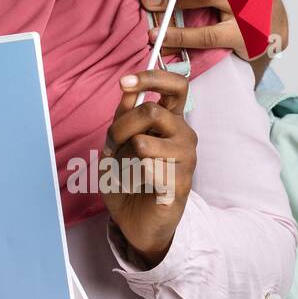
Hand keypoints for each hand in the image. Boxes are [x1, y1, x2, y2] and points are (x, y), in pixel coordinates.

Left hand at [100, 69, 195, 266]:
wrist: (134, 222)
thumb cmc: (127, 179)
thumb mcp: (117, 142)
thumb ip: (123, 116)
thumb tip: (127, 89)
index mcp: (171, 121)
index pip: (176, 86)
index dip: (152, 77)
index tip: (124, 82)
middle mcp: (184, 136)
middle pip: (152, 112)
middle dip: (120, 127)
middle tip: (111, 145)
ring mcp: (186, 160)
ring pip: (144, 142)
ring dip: (122, 156)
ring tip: (123, 170)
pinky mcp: (180, 184)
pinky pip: (147, 169)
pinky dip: (129, 176)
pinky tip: (137, 185)